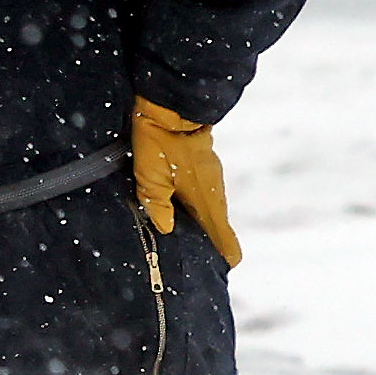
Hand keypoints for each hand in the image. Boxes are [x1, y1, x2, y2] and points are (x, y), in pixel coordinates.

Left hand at [132, 100, 241, 267]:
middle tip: (199, 266)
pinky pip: (204, 198)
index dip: (224, 256)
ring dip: (202, 227)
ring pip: (210, 212)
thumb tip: (167, 228)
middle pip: (219, 229)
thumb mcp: (150, 175)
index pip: (224, 237)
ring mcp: (211, 179)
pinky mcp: (203, 169)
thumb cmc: (160, 139)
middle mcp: (214, 191)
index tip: (218, 271)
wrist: (172, 103)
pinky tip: (180, 215)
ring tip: (188, 244)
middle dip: (211, 247)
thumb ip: (158, 204)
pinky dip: (196, 210)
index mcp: (206, 198)